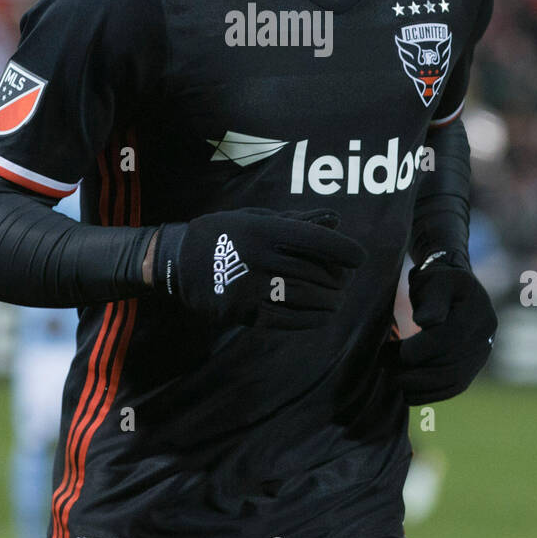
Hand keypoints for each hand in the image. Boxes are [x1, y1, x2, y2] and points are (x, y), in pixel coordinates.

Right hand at [152, 207, 366, 329]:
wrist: (177, 262)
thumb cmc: (224, 233)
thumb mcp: (256, 218)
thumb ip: (296, 222)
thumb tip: (335, 221)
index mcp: (263, 229)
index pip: (315, 240)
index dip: (343, 250)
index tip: (359, 258)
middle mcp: (258, 257)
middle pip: (314, 272)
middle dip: (338, 279)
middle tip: (345, 281)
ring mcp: (249, 287)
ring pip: (304, 298)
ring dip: (329, 301)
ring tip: (337, 299)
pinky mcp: (241, 312)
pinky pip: (286, 319)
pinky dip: (311, 319)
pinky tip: (322, 315)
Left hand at [387, 248, 496, 403]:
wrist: (453, 285)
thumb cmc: (436, 280)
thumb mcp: (433, 281)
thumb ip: (431, 301)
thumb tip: (425, 323)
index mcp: (476, 309)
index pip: (449, 338)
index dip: (420, 349)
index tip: (393, 350)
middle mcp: (486, 333)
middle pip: (451, 362)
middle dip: (416, 370)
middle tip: (386, 368)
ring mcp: (484, 350)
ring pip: (454, 379)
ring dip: (421, 386)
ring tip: (394, 380)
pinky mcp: (475, 364)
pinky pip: (456, 386)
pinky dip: (432, 394)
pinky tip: (409, 393)